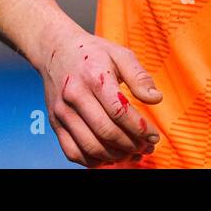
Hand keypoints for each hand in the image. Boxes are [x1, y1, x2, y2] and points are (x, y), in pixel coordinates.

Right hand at [35, 17, 163, 167]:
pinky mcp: (55, 123)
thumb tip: (156, 98)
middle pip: (106, 132)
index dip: (140, 128)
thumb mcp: (120, 54)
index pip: (119, 111)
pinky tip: (110, 156)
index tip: (153, 135)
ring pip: (90, 146)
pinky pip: (73, 152)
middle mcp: (75, 95)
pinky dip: (93, 161)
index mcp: (94, 76)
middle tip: (146, 147)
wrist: (55, 49)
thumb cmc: (92, 52)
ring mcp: (62, 111)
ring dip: (116, 156)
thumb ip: (139, 76)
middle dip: (131, 145)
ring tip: (132, 154)